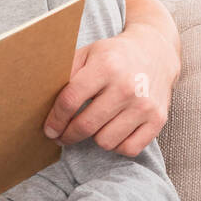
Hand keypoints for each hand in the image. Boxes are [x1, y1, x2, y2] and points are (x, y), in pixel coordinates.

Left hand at [42, 23, 175, 156]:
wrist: (156, 51)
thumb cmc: (114, 55)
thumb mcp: (89, 53)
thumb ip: (67, 73)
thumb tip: (42, 99)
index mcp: (106, 66)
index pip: (70, 101)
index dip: (55, 119)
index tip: (49, 129)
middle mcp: (126, 86)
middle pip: (85, 126)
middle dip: (67, 135)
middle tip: (62, 136)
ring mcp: (144, 104)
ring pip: (105, 142)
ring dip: (94, 138)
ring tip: (93, 127)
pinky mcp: (158, 119)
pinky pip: (128, 149)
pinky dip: (117, 145)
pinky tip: (113, 132)